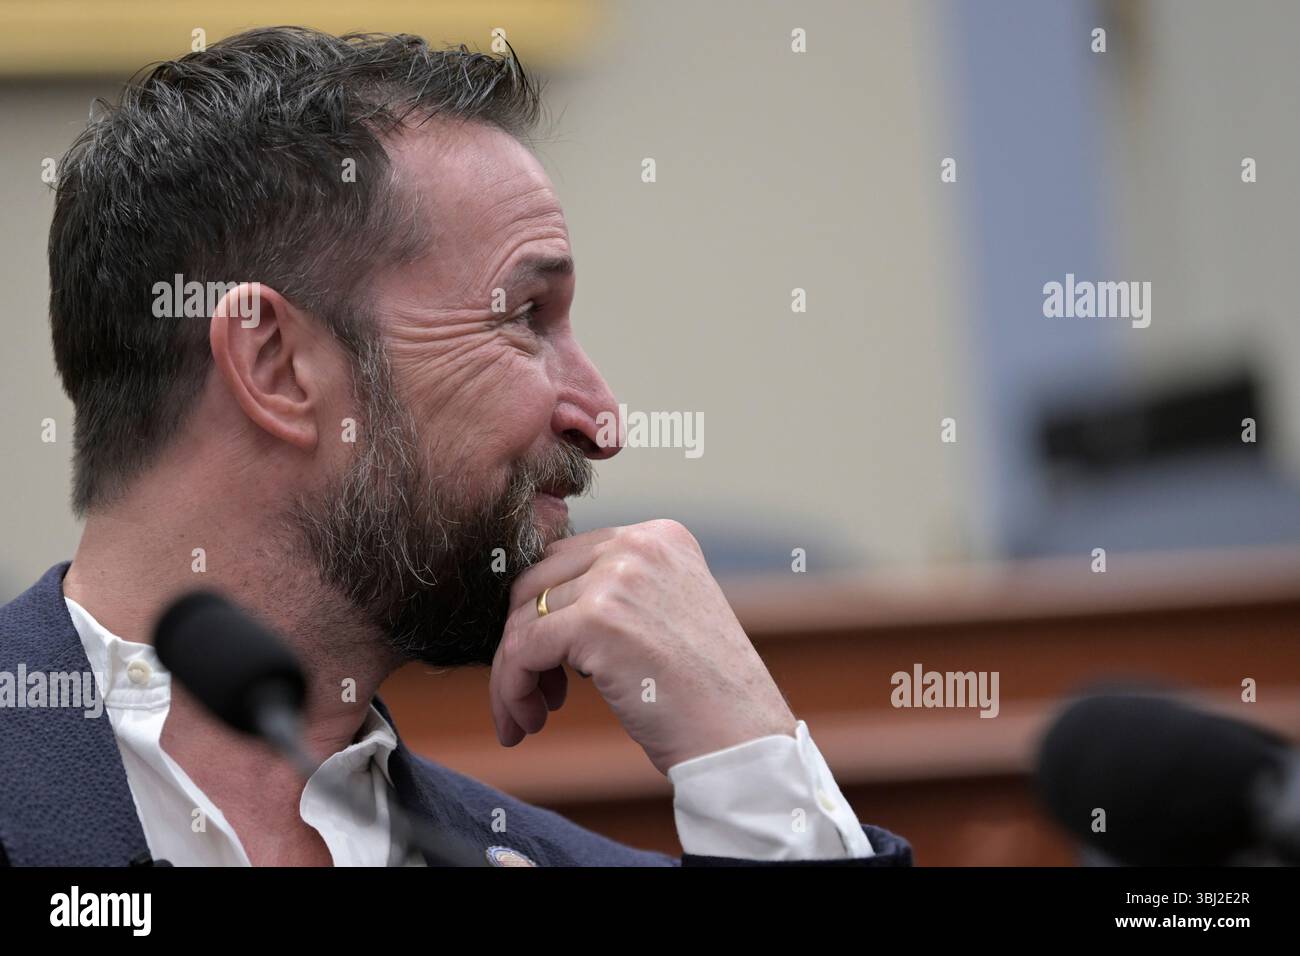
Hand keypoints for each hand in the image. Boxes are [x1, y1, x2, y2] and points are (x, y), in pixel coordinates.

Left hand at [489, 519, 796, 774]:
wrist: (742, 742)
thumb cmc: (706, 697)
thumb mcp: (669, 616)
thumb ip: (617, 594)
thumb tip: (536, 606)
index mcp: (661, 537)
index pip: (567, 559)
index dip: (544, 616)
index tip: (549, 668)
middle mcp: (639, 545)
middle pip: (536, 583)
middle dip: (521, 642)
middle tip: (535, 696)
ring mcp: (617, 579)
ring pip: (521, 621)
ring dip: (514, 675)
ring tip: (530, 716)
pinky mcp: (596, 621)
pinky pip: (520, 651)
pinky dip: (511, 690)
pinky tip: (529, 722)